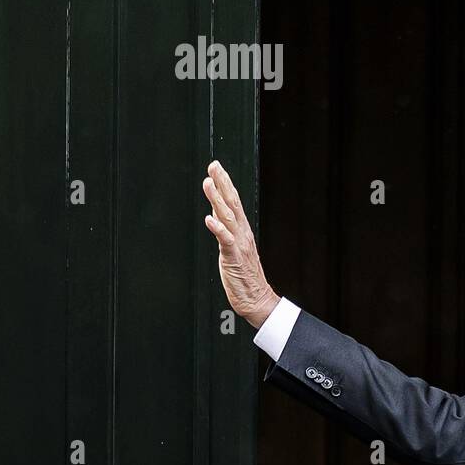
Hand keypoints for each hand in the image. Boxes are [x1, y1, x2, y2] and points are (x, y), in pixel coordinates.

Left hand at [202, 160, 279, 330]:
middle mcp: (242, 233)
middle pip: (232, 203)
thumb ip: (225, 229)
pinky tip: (209, 219)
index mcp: (242, 230)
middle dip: (222, 183)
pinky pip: (225, 240)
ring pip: (227, 217)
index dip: (225, 183)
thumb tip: (215, 211)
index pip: (233, 201)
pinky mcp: (234, 257)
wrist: (257, 299)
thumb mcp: (233, 247)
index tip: (217, 168)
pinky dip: (217, 228)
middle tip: (214, 166)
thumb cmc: (245, 276)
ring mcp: (239, 244)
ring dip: (217, 199)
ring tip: (208, 184)